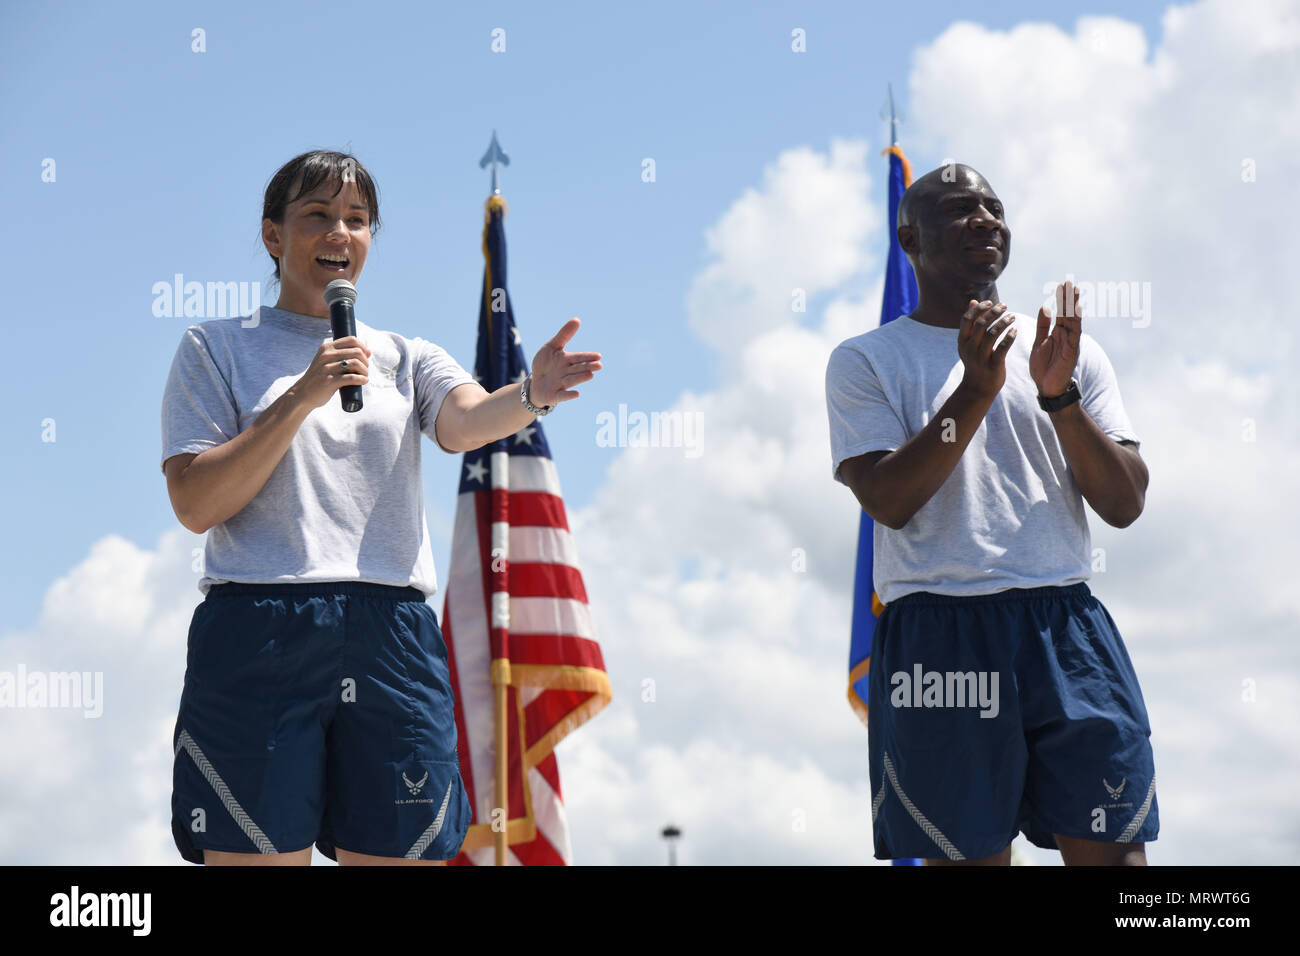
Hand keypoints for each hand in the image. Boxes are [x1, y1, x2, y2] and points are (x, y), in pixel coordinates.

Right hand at [293, 336, 370, 410]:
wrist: (303, 393)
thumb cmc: (320, 377)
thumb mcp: (327, 361)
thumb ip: (343, 355)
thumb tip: (368, 351)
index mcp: (327, 348)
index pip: (352, 340)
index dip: (363, 347)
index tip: (366, 356)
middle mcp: (326, 355)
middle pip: (356, 352)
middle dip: (365, 361)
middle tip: (365, 369)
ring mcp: (327, 368)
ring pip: (355, 364)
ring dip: (365, 370)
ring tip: (365, 376)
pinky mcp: (329, 381)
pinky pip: (351, 377)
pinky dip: (361, 379)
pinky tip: (364, 381)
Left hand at [528, 317, 601, 405]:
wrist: (534, 383)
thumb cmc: (545, 364)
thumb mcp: (552, 347)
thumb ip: (564, 335)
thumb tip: (577, 319)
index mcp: (567, 361)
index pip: (579, 358)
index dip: (587, 357)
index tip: (598, 356)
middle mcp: (566, 373)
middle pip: (578, 369)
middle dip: (587, 367)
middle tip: (599, 365)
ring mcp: (560, 384)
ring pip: (572, 380)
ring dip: (580, 378)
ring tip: (590, 375)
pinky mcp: (554, 395)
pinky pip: (561, 396)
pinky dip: (568, 395)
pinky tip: (577, 394)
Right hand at [958, 300, 1016, 399]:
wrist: (977, 388)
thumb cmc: (975, 361)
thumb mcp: (968, 343)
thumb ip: (971, 322)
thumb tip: (973, 301)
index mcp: (962, 341)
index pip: (967, 319)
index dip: (978, 308)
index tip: (991, 302)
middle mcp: (969, 348)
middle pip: (980, 325)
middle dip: (993, 312)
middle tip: (1005, 306)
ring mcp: (980, 357)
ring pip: (992, 334)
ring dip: (1004, 322)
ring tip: (1012, 316)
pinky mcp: (993, 365)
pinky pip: (1002, 348)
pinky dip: (1009, 337)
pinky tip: (1015, 330)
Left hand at [1031, 280, 1081, 396]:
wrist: (1047, 388)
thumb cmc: (1044, 367)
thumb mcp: (1039, 342)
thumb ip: (1042, 326)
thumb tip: (1044, 307)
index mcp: (1057, 333)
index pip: (1060, 312)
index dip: (1060, 299)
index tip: (1060, 285)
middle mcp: (1066, 335)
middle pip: (1068, 313)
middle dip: (1068, 298)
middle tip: (1069, 281)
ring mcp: (1070, 342)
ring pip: (1073, 320)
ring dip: (1073, 306)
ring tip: (1074, 291)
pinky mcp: (1072, 351)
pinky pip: (1075, 334)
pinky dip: (1076, 322)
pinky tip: (1076, 310)